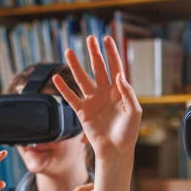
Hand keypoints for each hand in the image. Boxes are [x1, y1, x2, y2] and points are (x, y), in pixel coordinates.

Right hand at [52, 35, 141, 162]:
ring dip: (75, 66)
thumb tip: (120, 75)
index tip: (107, 39)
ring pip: (82, 79)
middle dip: (94, 54)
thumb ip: (128, 93)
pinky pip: (71, 97)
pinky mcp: (82, 112)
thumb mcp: (134, 112)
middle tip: (89, 39)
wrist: (116, 151)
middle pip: (98, 68)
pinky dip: (64, 88)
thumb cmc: (128, 132)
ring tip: (68, 52)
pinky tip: (56, 78)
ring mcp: (92, 101)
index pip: (115, 67)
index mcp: (119, 91)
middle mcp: (104, 93)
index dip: (111, 53)